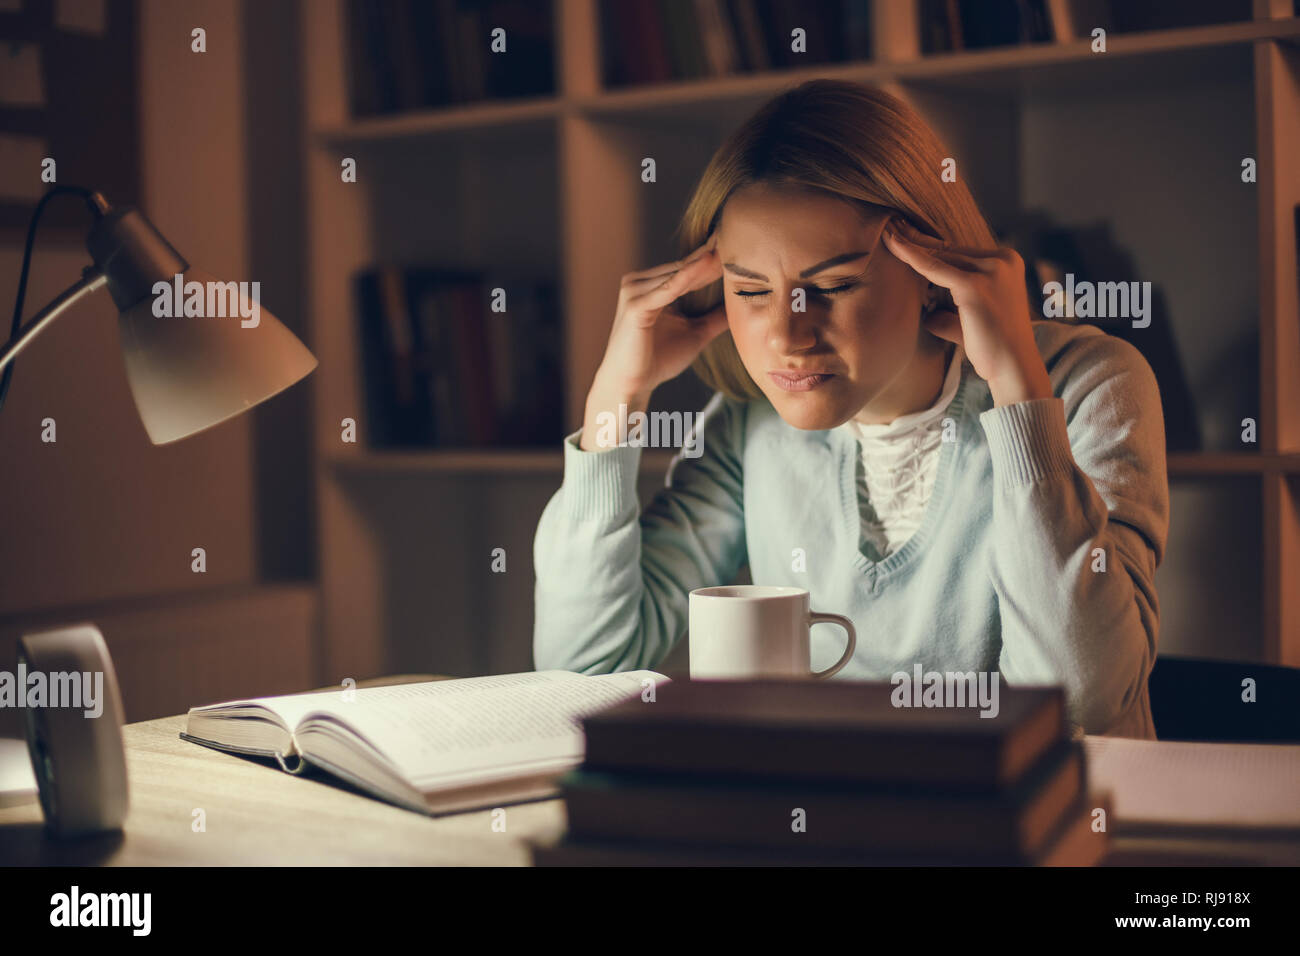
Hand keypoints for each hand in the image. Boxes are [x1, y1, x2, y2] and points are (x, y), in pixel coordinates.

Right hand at [592, 233, 728, 402]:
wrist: (630, 385)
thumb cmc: (657, 361)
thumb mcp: (694, 333)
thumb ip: (714, 318)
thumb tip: (740, 306)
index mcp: (650, 287)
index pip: (686, 268)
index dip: (712, 259)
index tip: (740, 245)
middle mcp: (639, 283)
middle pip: (683, 266)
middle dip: (711, 255)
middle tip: (742, 235)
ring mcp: (635, 292)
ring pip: (678, 274)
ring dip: (705, 262)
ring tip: (730, 247)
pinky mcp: (636, 305)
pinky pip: (669, 289)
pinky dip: (689, 276)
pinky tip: (709, 263)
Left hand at [881, 219, 1051, 405]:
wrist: (1013, 366)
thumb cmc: (992, 347)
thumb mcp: (971, 317)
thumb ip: (951, 308)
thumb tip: (927, 310)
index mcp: (1006, 262)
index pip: (960, 252)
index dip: (930, 244)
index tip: (907, 234)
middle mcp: (1001, 260)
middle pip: (949, 249)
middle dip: (918, 239)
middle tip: (892, 225)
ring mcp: (991, 270)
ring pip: (940, 256)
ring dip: (911, 245)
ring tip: (888, 232)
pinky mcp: (975, 284)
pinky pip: (934, 267)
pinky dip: (912, 256)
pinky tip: (894, 245)